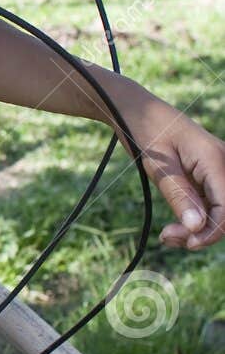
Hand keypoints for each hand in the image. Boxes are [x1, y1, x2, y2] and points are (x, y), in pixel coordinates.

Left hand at [126, 101, 224, 250]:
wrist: (137, 110)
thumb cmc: (146, 131)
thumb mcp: (159, 166)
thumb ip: (179, 196)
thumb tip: (197, 228)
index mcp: (214, 159)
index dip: (212, 231)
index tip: (186, 243)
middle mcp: (222, 165)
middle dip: (203, 232)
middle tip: (168, 237)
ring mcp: (215, 171)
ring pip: (217, 212)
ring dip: (197, 229)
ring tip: (167, 235)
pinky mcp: (205, 177)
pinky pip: (207, 205)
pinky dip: (192, 219)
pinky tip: (173, 228)